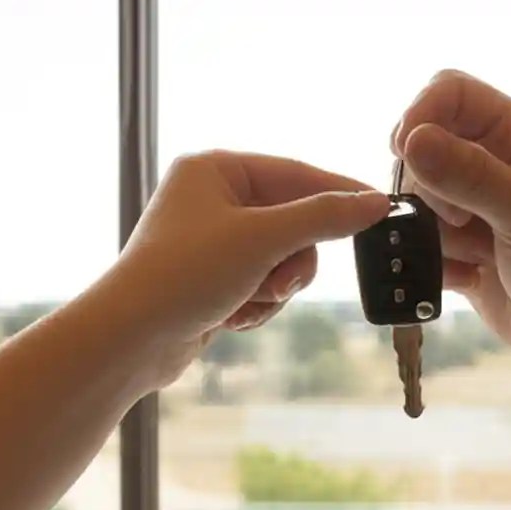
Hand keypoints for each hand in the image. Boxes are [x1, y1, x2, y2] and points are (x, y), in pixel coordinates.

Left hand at [115, 150, 388, 385]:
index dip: (338, 193)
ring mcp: (210, 241)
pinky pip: (260, 285)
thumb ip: (324, 218)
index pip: (295, 173)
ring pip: (281, 259)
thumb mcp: (264, 239)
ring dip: (274, 287)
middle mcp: (210, 198)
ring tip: (249, 301)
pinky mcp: (209, 279)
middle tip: (280, 282)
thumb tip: (376, 203)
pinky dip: (256, 304)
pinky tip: (231, 318)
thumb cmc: (185, 275)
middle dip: (291, 260)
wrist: (130, 339)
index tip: (381, 209)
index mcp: (214, 169)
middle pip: (292, 221)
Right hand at [392, 70, 510, 379]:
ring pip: (413, 197)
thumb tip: (412, 139)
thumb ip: (471, 175)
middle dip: (424, 184)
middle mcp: (492, 164)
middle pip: (421, 145)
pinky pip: (416, 242)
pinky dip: (428, 261)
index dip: (420, 114)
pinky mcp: (458, 249)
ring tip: (473, 253)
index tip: (407, 153)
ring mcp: (472, 208)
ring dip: (428, 229)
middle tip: (459, 219)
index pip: (450, 92)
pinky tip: (466, 277)